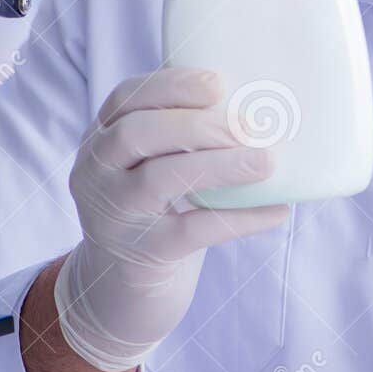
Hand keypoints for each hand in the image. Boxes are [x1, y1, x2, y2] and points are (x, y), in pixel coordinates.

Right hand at [53, 67, 287, 371]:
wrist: (120, 288)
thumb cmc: (154, 208)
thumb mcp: (151, 164)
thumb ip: (184, 135)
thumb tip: (261, 108)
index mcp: (100, 138)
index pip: (126, 98)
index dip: (171, 86)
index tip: (218, 83)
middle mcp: (95, 173)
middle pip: (136, 133)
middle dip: (195, 124)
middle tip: (247, 124)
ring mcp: (114, 215)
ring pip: (158, 179)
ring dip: (218, 166)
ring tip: (266, 162)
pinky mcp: (141, 254)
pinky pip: (192, 231)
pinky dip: (239, 219)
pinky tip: (276, 211)